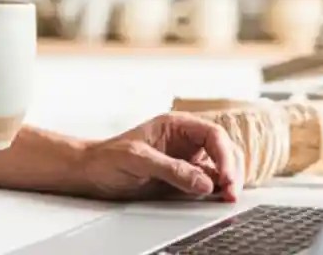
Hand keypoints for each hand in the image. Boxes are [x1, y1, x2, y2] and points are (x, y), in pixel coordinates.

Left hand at [76, 112, 242, 202]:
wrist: (91, 174)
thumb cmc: (108, 158)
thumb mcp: (138, 160)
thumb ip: (172, 169)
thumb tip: (205, 182)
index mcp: (176, 125)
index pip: (213, 134)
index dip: (224, 154)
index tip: (225, 176)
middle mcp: (185, 140)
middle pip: (223, 150)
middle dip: (232, 169)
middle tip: (231, 192)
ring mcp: (187, 159)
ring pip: (220, 167)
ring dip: (229, 181)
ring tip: (228, 197)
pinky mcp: (184, 178)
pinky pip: (209, 182)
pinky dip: (219, 190)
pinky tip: (218, 198)